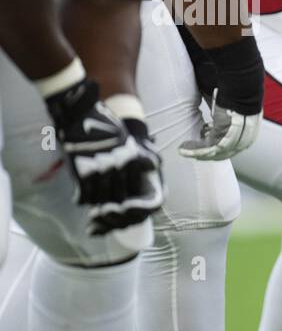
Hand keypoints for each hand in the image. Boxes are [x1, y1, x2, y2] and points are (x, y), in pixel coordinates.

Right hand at [44, 80, 163, 234]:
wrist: (81, 113)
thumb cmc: (106, 124)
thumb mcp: (128, 139)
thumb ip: (137, 156)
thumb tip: (151, 166)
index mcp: (132, 159)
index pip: (135, 187)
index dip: (133, 202)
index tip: (130, 210)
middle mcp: (119, 167)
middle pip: (120, 198)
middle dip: (116, 209)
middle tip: (112, 217)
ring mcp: (100, 171)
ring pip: (102, 199)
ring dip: (99, 208)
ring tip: (97, 214)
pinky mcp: (82, 171)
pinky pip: (84, 194)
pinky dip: (83, 200)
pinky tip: (81, 202)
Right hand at [181, 35, 263, 161]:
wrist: (238, 73)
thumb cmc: (230, 78)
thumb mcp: (224, 96)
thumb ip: (219, 107)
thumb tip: (211, 108)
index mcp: (250, 121)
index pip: (237, 141)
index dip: (220, 145)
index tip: (204, 141)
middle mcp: (248, 130)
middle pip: (229, 150)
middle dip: (210, 154)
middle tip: (193, 153)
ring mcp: (240, 132)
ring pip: (219, 151)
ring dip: (199, 153)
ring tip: (184, 150)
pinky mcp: (228, 131)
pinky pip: (212, 147)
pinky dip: (197, 150)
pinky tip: (184, 149)